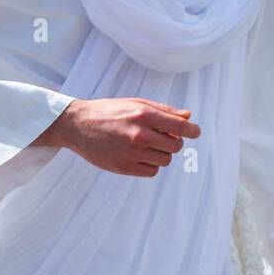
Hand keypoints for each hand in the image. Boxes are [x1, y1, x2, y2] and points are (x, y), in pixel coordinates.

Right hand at [41, 98, 199, 176]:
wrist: (78, 125)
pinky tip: (139, 155)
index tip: (194, 132)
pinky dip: (150, 164)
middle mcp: (139, 134)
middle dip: (173, 141)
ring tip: (147, 145)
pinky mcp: (124, 168)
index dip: (192, 130)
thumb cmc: (110, 111)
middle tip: (162, 136)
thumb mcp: (136, 103)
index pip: (180, 127)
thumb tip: (188, 116)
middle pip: (175, 146)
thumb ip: (163, 110)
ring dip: (161, 153)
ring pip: (165, 160)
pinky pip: (152, 171)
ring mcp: (131, 153)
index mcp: (144, 115)